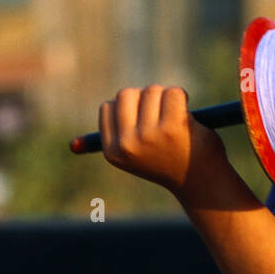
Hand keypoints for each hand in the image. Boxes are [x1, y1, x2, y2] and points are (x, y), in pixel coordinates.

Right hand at [98, 85, 224, 197]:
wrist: (203, 182)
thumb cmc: (170, 163)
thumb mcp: (135, 155)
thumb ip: (117, 138)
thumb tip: (72, 145)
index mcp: (113, 152)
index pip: (108, 107)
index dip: (130, 106)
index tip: (146, 118)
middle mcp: (127, 144)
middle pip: (126, 94)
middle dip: (146, 97)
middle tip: (162, 113)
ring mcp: (149, 135)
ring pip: (152, 91)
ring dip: (167, 98)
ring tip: (176, 119)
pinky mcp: (173, 126)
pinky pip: (174, 93)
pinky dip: (182, 97)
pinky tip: (188, 118)